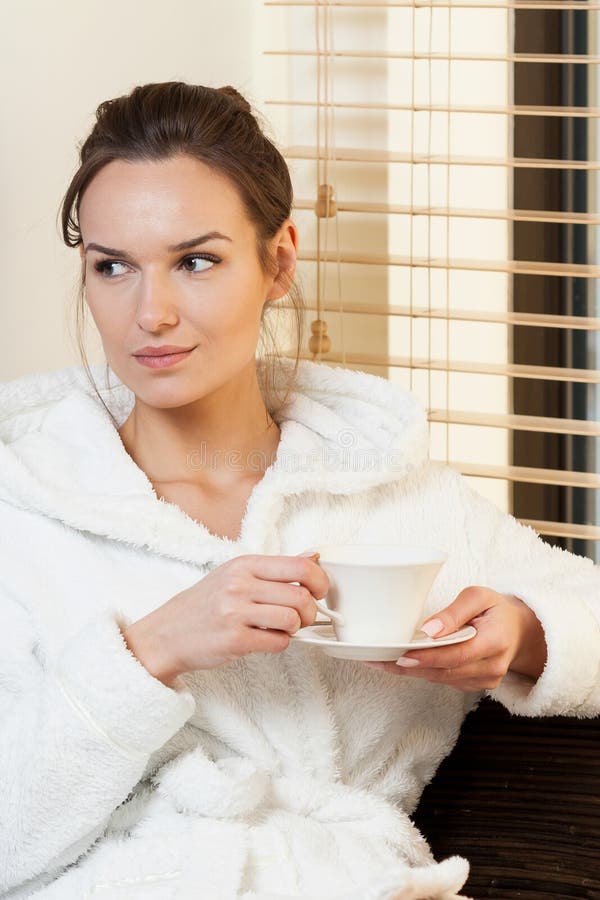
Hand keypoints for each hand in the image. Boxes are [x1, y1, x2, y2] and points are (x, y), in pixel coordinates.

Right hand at [122, 553, 327, 684]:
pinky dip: (280, 643)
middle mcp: (240, 584)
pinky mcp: (235, 640)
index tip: (320, 591)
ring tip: (282, 628)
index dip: (320, 580)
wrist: (167, 634)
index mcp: (244, 564)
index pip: (299, 565)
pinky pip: (278, 642)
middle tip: (303, 617)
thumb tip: (315, 556)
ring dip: (296, 628)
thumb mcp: (235, 574)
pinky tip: (267, 638)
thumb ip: (275, 568)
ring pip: (293, 620)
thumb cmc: (205, 604)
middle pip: (301, 595)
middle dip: (311, 611)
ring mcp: (236, 612)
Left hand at [362, 585, 547, 691]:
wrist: (517, 630)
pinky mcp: (476, 685)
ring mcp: (485, 680)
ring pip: (442, 679)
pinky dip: (423, 672)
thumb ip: (455, 611)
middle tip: (379, 660)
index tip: (403, 655)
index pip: (458, 654)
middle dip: (411, 667)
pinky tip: (401, 664)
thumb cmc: (494, 609)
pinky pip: (445, 681)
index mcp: (496, 641)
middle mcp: (492, 666)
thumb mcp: (479, 597)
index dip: (429, 657)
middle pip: (446, 671)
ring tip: (381, 661)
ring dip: (411, 672)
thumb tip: (429, 629)